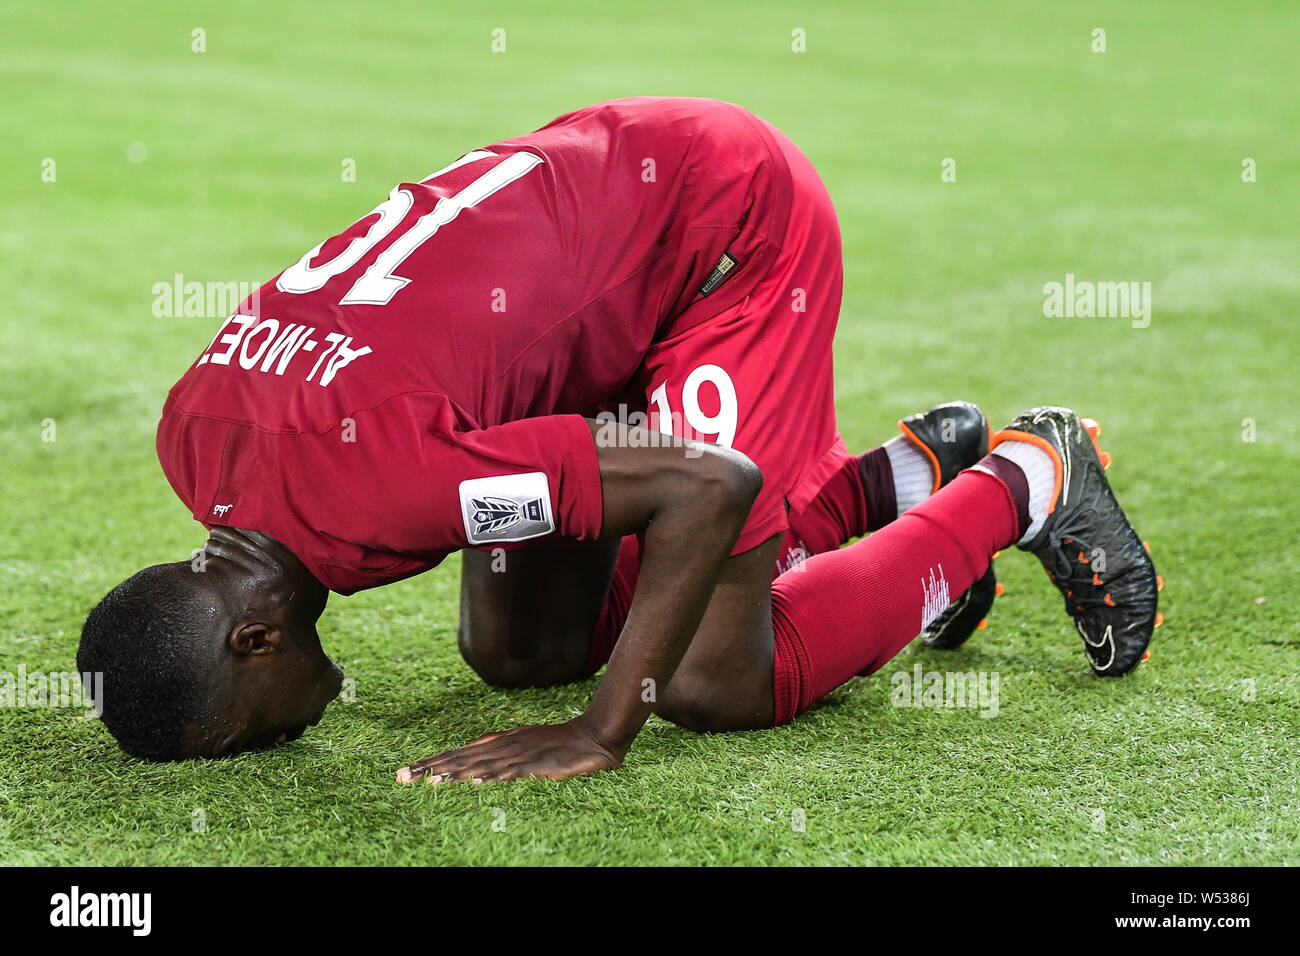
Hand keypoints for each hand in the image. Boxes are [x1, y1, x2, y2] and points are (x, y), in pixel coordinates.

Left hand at [395, 717, 622, 784]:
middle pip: (460, 757)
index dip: (430, 762)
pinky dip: (493, 777)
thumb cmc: (557, 743)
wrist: (593, 735)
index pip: (457, 752)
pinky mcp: (538, 765)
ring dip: (453, 773)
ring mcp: (519, 755)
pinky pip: (512, 772)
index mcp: (497, 743)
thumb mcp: (523, 747)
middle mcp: (503, 746)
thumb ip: (498, 755)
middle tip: (401, 777)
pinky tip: (476, 783)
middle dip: (429, 767)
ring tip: (429, 781)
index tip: (404, 772)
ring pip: (480, 765)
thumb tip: (472, 771)